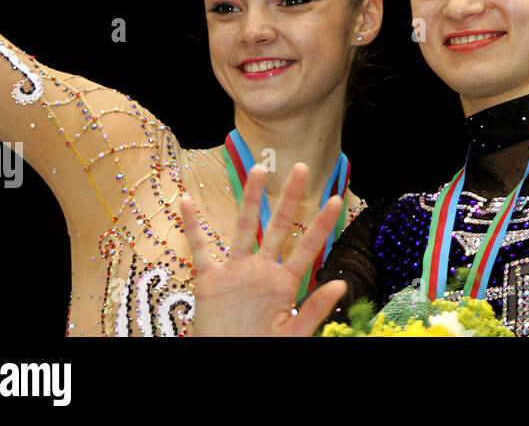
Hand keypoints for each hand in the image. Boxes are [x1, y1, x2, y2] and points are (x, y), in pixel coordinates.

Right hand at [179, 163, 347, 335]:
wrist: (227, 361)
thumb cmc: (260, 348)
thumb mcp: (291, 333)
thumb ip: (313, 309)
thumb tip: (341, 284)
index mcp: (284, 282)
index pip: (308, 247)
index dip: (322, 224)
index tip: (337, 198)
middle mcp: (261, 270)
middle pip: (277, 226)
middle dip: (290, 198)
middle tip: (303, 167)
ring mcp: (236, 272)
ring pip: (243, 227)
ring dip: (250, 198)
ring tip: (258, 168)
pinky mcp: (210, 281)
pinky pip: (200, 249)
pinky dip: (192, 227)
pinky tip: (187, 202)